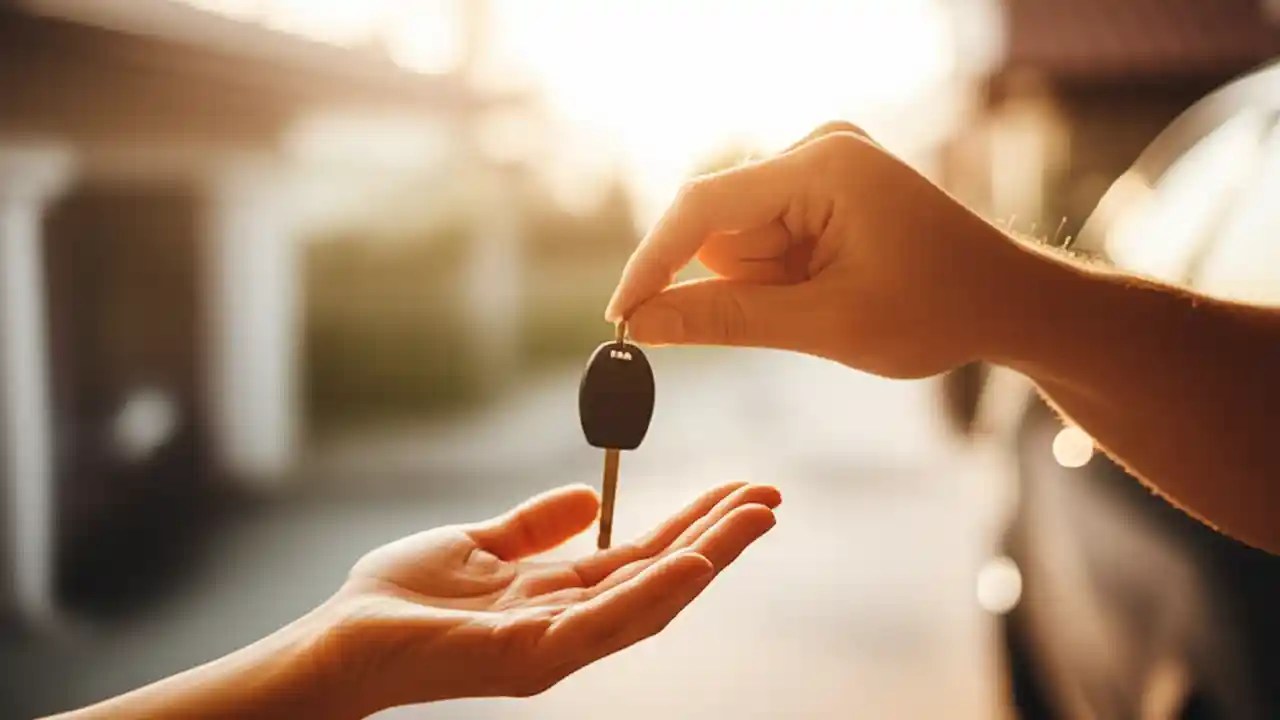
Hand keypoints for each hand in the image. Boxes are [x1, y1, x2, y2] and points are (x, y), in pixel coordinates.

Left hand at [319, 482, 780, 714]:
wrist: (341, 638)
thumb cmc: (399, 599)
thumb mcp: (479, 543)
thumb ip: (535, 526)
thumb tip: (591, 497)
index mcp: (560, 597)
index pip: (643, 559)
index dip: (694, 524)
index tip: (738, 491)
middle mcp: (571, 626)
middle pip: (662, 578)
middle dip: (719, 538)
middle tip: (771, 497)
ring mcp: (557, 645)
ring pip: (651, 600)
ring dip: (707, 558)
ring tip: (753, 519)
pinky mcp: (532, 655)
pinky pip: (607, 622)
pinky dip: (657, 591)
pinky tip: (694, 560)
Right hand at [606, 121, 1011, 378]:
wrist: (1008, 303)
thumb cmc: (935, 311)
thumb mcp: (824, 325)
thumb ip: (726, 321)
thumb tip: (642, 325)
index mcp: (823, 164)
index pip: (704, 206)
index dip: (655, 262)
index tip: (622, 318)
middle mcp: (817, 146)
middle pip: (721, 226)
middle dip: (742, 284)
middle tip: (800, 319)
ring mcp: (823, 162)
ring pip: (740, 238)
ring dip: (765, 285)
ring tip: (831, 301)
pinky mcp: (825, 184)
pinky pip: (766, 236)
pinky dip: (781, 276)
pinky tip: (832, 286)